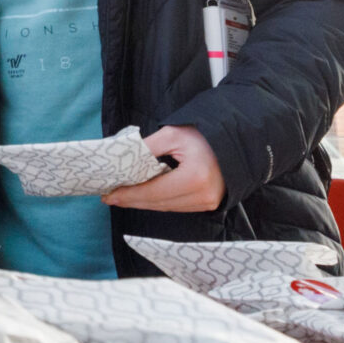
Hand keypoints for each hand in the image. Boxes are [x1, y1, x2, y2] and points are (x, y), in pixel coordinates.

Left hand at [102, 125, 223, 211]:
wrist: (235, 140)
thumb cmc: (204, 134)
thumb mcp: (172, 134)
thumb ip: (147, 149)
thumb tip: (121, 161)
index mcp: (194, 178)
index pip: (153, 192)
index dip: (129, 195)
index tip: (108, 194)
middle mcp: (202, 196)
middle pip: (158, 203)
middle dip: (132, 200)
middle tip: (109, 197)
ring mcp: (207, 203)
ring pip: (166, 207)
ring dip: (143, 203)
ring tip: (122, 197)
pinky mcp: (208, 204)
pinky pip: (177, 206)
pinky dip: (158, 202)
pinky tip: (143, 197)